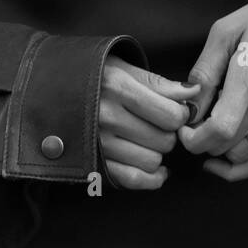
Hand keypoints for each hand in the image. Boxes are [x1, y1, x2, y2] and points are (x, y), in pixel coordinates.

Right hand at [99, 57, 198, 190]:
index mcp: (117, 86)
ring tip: (150, 138)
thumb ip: (159, 83)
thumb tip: (193, 92)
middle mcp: (106, 116)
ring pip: (152, 161)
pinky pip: (133, 179)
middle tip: (160, 123)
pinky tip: (158, 170)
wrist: (54, 89)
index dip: (181, 114)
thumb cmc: (95, 75)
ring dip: (158, 153)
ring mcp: (100, 142)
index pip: (170, 115)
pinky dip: (152, 179)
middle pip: (164, 140)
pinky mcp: (95, 162)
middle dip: (170, 133)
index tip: (176, 110)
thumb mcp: (124, 68)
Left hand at [178, 0, 247, 181]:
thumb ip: (204, 70)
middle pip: (227, 146)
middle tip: (193, 126)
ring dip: (220, 152)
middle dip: (202, 142)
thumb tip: (189, 106)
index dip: (194, 139)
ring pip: (243, 157)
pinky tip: (224, 159)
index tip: (184, 130)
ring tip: (210, 134)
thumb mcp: (225, 32)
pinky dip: (242, 167)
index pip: (220, 129)